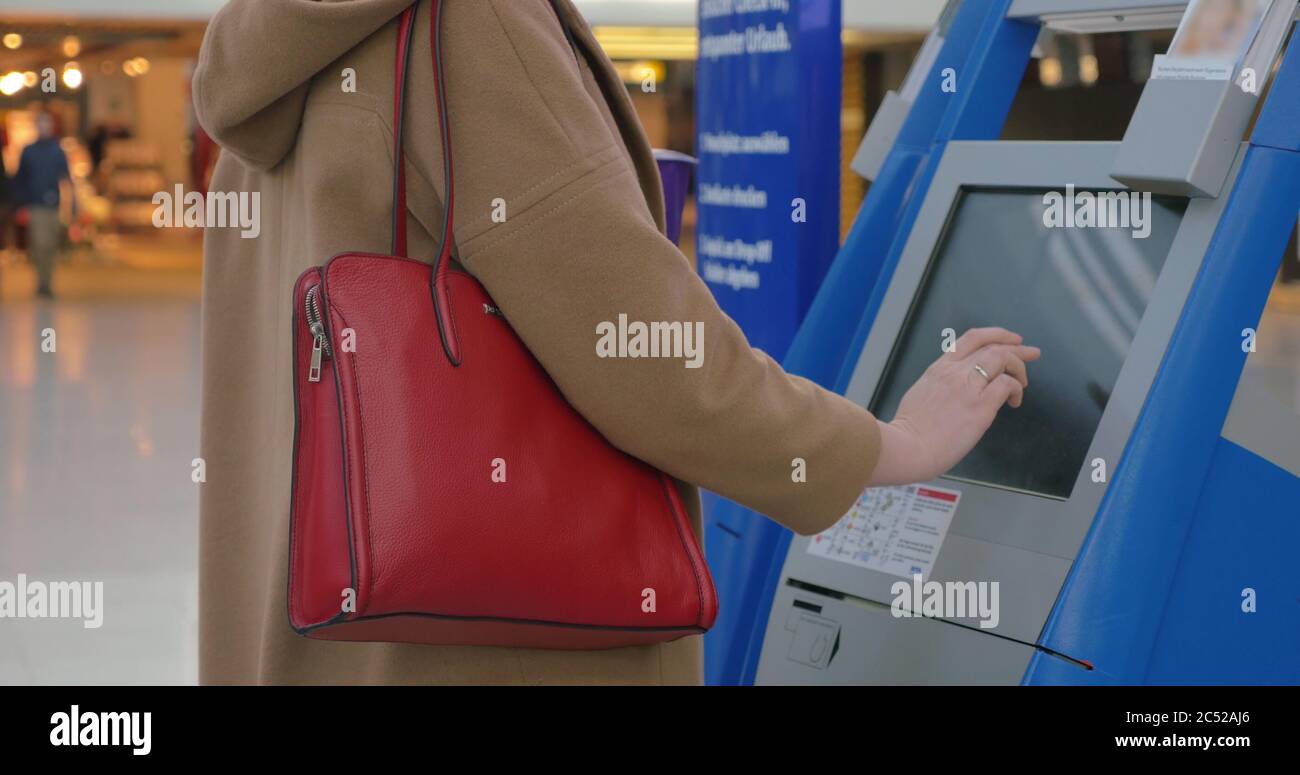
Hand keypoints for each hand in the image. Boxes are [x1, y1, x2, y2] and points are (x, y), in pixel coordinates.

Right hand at [869, 327, 1040, 486]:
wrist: (906, 447)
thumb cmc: (909, 431)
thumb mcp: (920, 394)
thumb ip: (940, 387)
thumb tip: (956, 391)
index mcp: (939, 369)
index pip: (971, 339)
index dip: (996, 335)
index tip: (1010, 340)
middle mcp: (955, 373)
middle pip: (993, 346)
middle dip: (1017, 348)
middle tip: (1031, 352)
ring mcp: (968, 388)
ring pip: (1003, 359)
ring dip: (1019, 367)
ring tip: (1023, 382)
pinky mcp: (980, 407)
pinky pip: (1006, 385)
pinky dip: (1016, 390)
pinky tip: (1014, 401)